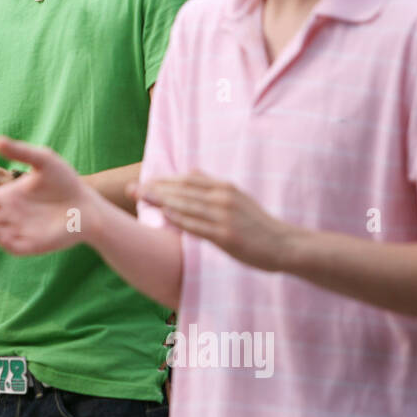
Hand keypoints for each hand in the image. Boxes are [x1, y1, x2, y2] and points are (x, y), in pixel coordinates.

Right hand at [0, 136, 96, 255]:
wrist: (88, 205)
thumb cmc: (65, 181)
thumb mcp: (43, 161)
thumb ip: (21, 151)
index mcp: (8, 197)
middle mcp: (10, 215)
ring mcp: (19, 231)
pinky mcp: (31, 244)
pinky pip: (12, 246)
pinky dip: (4, 241)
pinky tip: (0, 234)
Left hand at [140, 170, 295, 271]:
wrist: (284, 245)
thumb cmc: (257, 224)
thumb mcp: (238, 197)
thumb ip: (213, 186)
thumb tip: (192, 171)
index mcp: (225, 188)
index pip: (187, 180)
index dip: (163, 181)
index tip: (143, 183)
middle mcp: (224, 198)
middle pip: (183, 190)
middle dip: (155, 189)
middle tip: (132, 189)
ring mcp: (225, 217)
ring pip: (187, 205)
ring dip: (162, 201)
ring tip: (142, 198)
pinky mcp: (227, 236)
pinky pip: (198, 226)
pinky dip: (180, 219)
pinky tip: (165, 215)